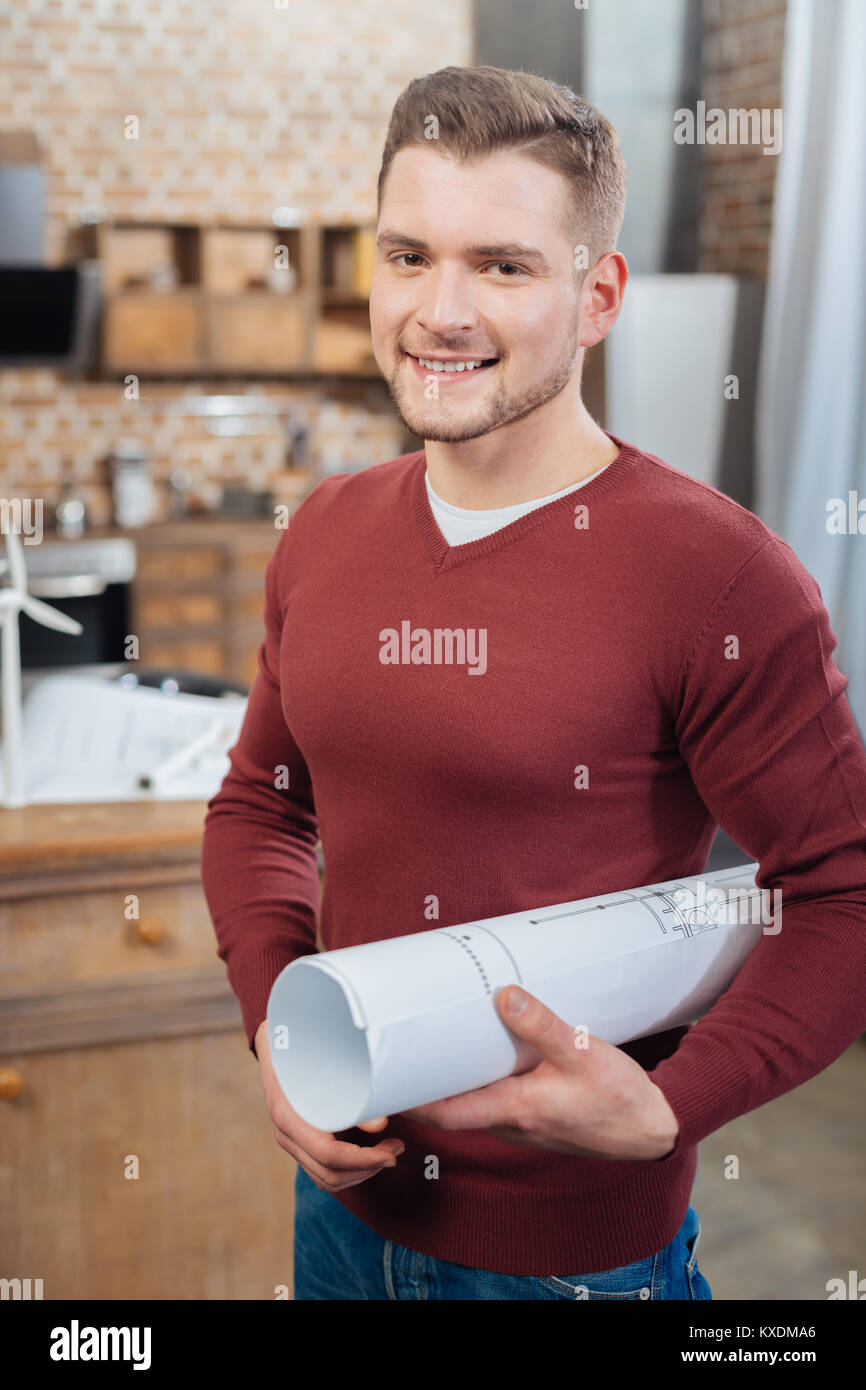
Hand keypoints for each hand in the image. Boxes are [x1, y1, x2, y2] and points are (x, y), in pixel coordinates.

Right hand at [254, 1020, 404, 1190]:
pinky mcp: (298, 1143)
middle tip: (396, 1152)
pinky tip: (370, 1153)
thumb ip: (351, 1094)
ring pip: (327, 1179)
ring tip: (387, 1152)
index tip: (392, 1153)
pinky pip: (323, 1172)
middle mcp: (286, 1134)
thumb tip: (380, 1125)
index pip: (329, 1155)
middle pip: (329, 1175)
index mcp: (289, 1115)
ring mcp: (290, 1141)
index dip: (365, 1160)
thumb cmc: (304, 1047)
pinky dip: (349, 1171)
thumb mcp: (326, 1063)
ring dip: (361, 1173)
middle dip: (368, 1169)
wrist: (275, 1041)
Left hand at [399, 986, 679, 1161]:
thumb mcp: (582, 1054)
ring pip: (471, 1099)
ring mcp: (521, 1120)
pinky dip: (478, 1075)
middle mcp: (509, 1121)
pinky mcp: (533, 1113)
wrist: (651, 1130)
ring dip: (450, 1076)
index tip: (378, 1081)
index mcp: (513, 1111)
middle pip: (450, 1106)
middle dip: (422, 1082)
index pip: (445, 1114)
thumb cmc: (618, 1100)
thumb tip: (503, 994)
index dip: (408, 1099)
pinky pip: (492, 1095)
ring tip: (430, 1038)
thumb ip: (541, 1024)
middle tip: (396, 1046)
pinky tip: (480, 1047)